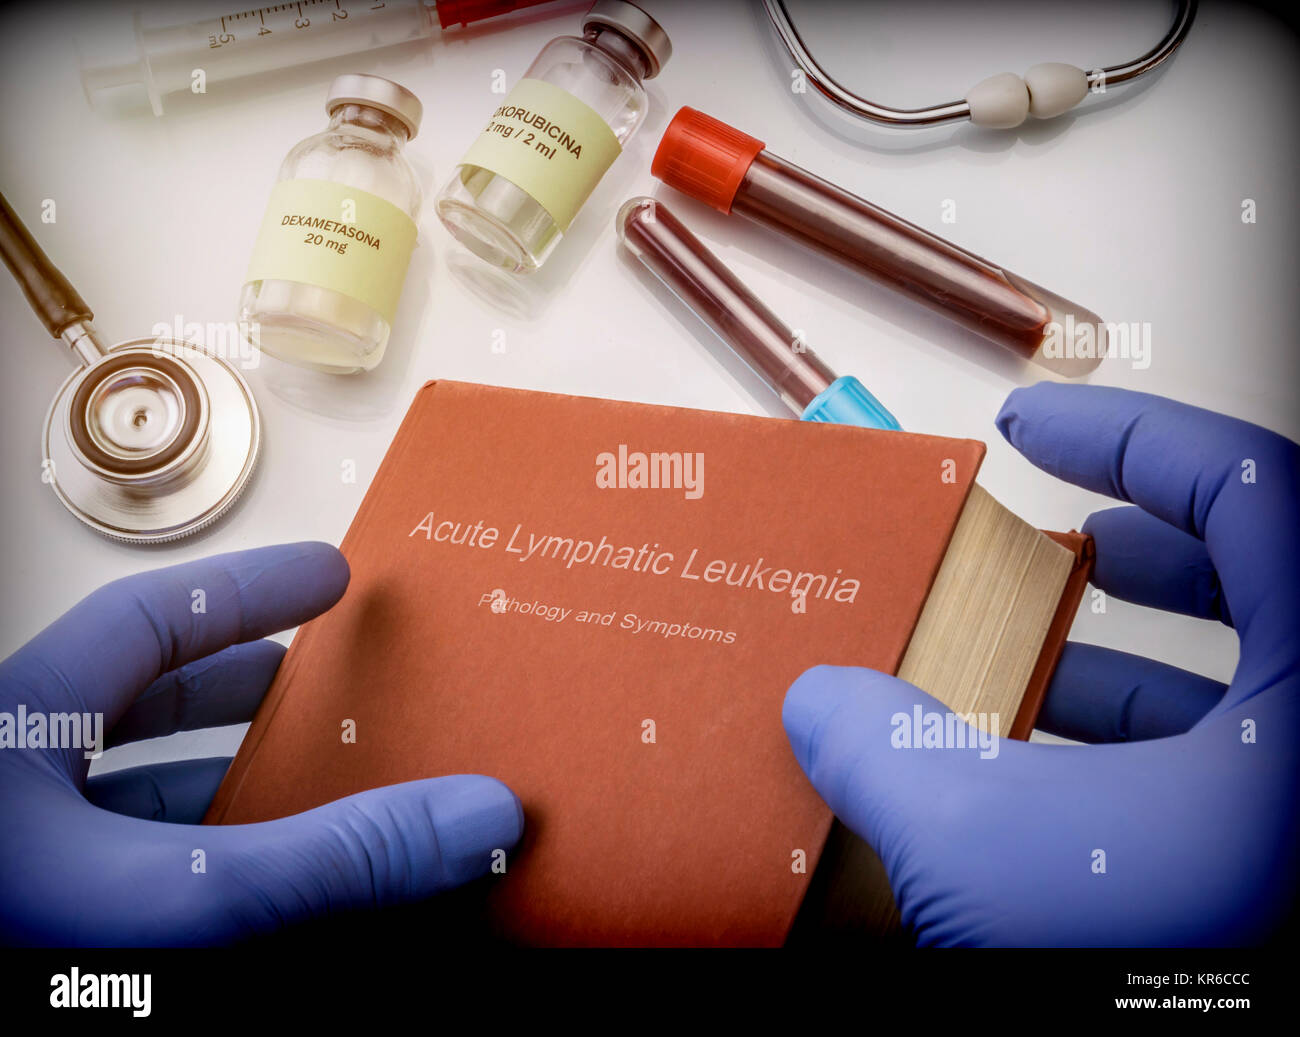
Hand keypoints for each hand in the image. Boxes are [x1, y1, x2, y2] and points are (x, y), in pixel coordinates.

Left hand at [0, 543, 522, 946]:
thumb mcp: (163, 897)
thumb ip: (321, 862)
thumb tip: (468, 815)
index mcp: (13, 732)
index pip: (152, 622)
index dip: (253, 594)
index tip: (333, 578)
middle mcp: (7, 790)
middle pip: (136, 706)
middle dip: (241, 694)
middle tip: (326, 685)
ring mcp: (14, 866)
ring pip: (125, 806)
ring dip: (221, 797)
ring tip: (309, 796)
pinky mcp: (31, 927)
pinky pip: (119, 886)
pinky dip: (191, 879)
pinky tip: (245, 903)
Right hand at [783, 384, 1298, 945]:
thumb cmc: (1179, 972)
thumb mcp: (997, 861)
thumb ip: (890, 759)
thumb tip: (817, 705)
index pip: (1249, 489)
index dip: (1131, 434)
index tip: (1035, 426)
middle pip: (1254, 580)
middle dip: (1131, 554)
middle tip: (1041, 544)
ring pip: (1237, 694)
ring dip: (1114, 676)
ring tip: (1009, 677)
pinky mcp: (1289, 869)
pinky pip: (1226, 778)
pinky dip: (1132, 764)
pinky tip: (1039, 789)